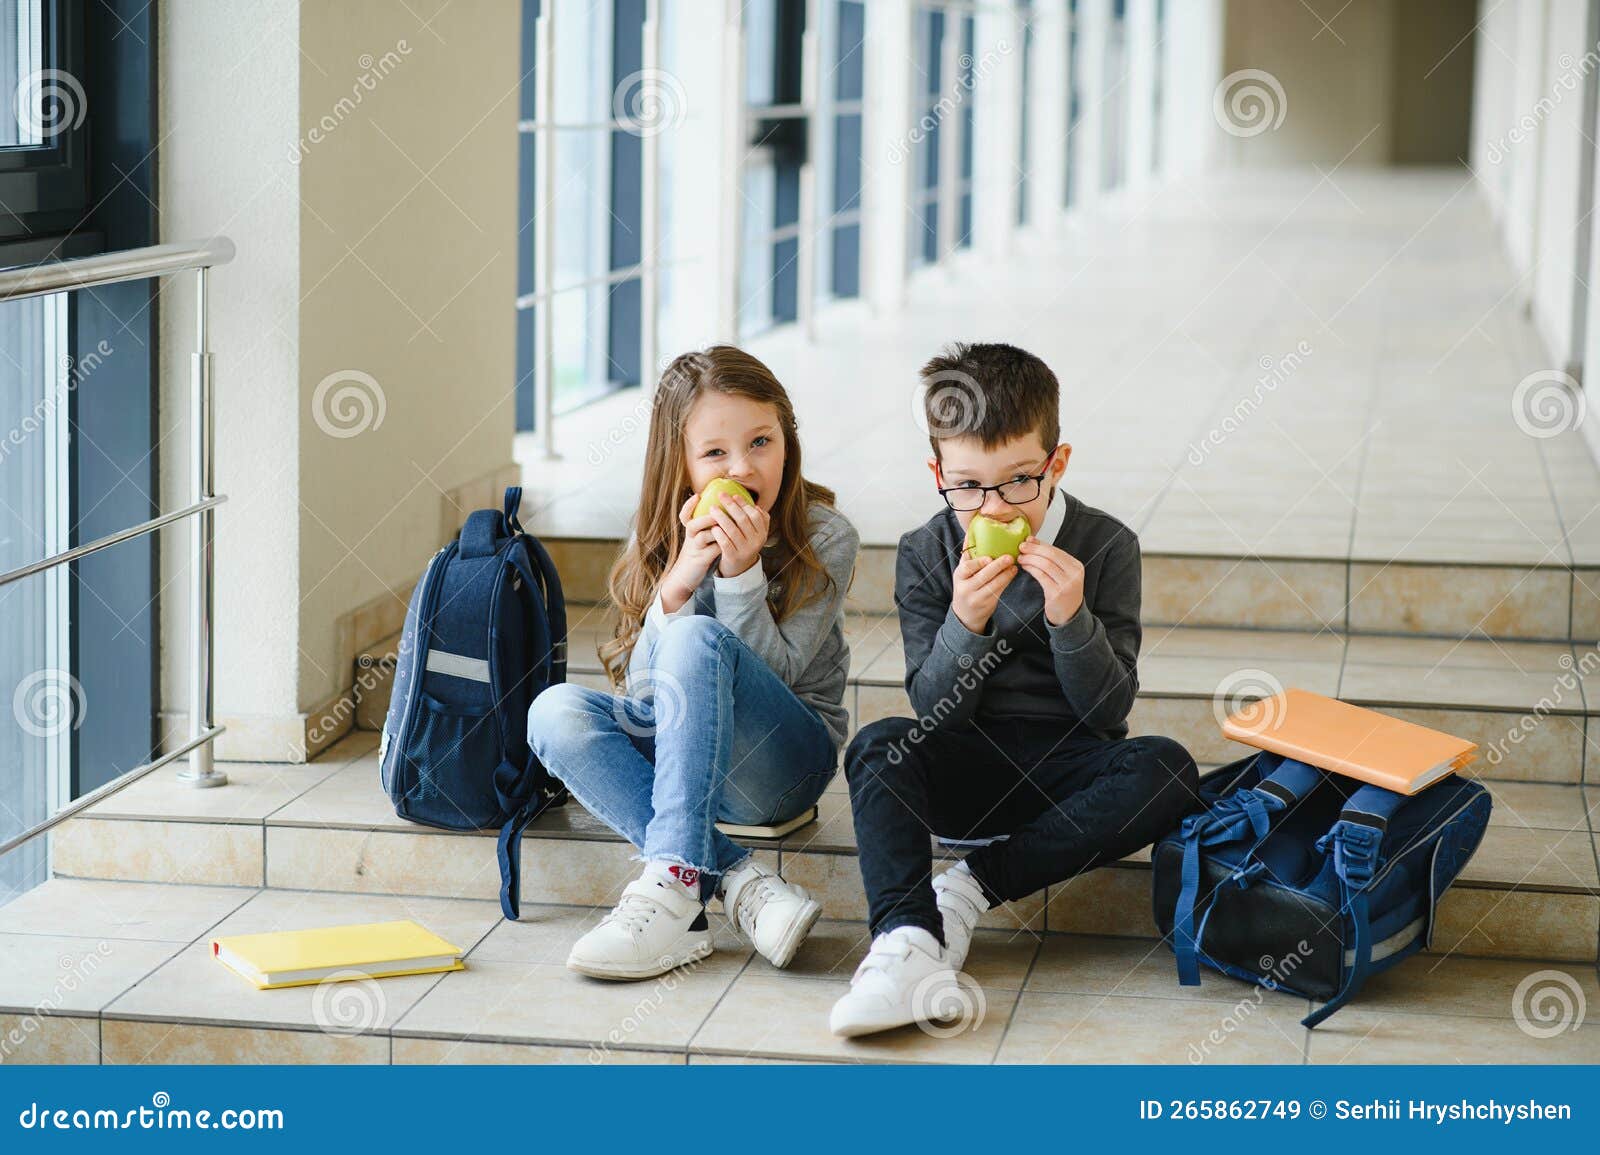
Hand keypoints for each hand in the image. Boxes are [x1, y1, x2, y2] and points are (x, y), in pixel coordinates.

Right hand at [659, 494, 721, 611]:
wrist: (685, 576)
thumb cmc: (696, 553)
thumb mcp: (698, 538)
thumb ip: (706, 526)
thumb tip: (721, 510)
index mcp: (690, 531)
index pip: (685, 516)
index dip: (688, 506)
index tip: (697, 496)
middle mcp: (690, 538)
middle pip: (692, 524)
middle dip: (706, 517)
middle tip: (717, 511)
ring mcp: (695, 549)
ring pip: (701, 537)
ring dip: (714, 531)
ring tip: (726, 526)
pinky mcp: (701, 560)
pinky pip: (711, 550)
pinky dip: (720, 545)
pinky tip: (730, 541)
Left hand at [708, 489, 769, 578]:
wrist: (739, 568)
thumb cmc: (744, 544)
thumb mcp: (755, 534)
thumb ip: (757, 520)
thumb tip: (754, 505)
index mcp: (762, 533)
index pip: (755, 515)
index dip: (744, 504)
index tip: (734, 495)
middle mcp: (756, 542)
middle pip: (743, 520)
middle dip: (731, 506)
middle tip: (721, 495)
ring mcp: (745, 551)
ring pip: (732, 530)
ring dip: (721, 517)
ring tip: (712, 509)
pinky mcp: (733, 558)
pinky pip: (725, 543)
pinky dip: (719, 534)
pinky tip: (713, 527)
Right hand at [951, 549, 1017, 634]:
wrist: (965, 614)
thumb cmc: (966, 587)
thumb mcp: (962, 573)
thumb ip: (967, 555)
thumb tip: (970, 532)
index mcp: (959, 577)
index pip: (966, 568)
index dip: (977, 562)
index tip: (988, 557)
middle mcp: (966, 588)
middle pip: (982, 577)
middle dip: (997, 567)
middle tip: (1009, 557)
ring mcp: (977, 598)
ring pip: (993, 585)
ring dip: (1005, 574)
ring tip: (1014, 565)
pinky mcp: (988, 604)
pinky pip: (999, 591)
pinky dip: (1007, 580)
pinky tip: (1012, 572)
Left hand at [1017, 537, 1084, 625]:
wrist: (1069, 616)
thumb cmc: (1062, 592)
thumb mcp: (1062, 574)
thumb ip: (1050, 559)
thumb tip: (1031, 540)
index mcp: (1076, 566)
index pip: (1056, 550)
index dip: (1040, 544)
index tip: (1027, 541)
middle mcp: (1074, 574)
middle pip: (1051, 555)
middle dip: (1033, 549)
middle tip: (1021, 547)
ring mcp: (1066, 584)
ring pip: (1045, 564)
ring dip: (1030, 559)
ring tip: (1020, 558)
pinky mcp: (1056, 594)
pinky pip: (1041, 576)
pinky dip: (1030, 569)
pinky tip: (1024, 567)